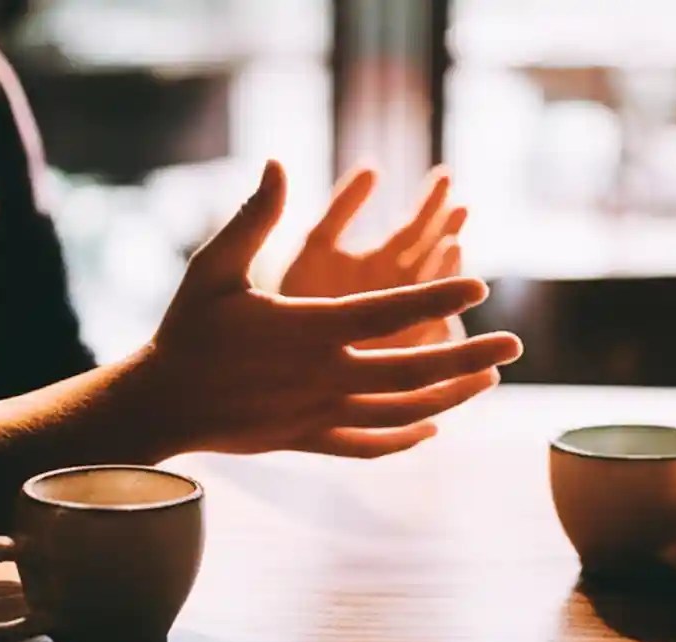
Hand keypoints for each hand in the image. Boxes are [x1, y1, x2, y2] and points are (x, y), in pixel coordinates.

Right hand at [140, 160, 521, 457]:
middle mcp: (325, 374)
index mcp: (311, 329)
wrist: (160, 402)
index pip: (391, 309)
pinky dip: (404, 439)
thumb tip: (278, 164)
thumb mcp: (216, 266)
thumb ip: (255, 217)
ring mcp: (321, 413)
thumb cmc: (188, 328)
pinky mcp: (309, 439)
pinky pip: (368, 444)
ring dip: (451, 397)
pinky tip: (431, 430)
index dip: (439, 294)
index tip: (480, 283)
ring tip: (486, 381)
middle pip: (414, 368)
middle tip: (514, 346)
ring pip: (403, 412)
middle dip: (470, 355)